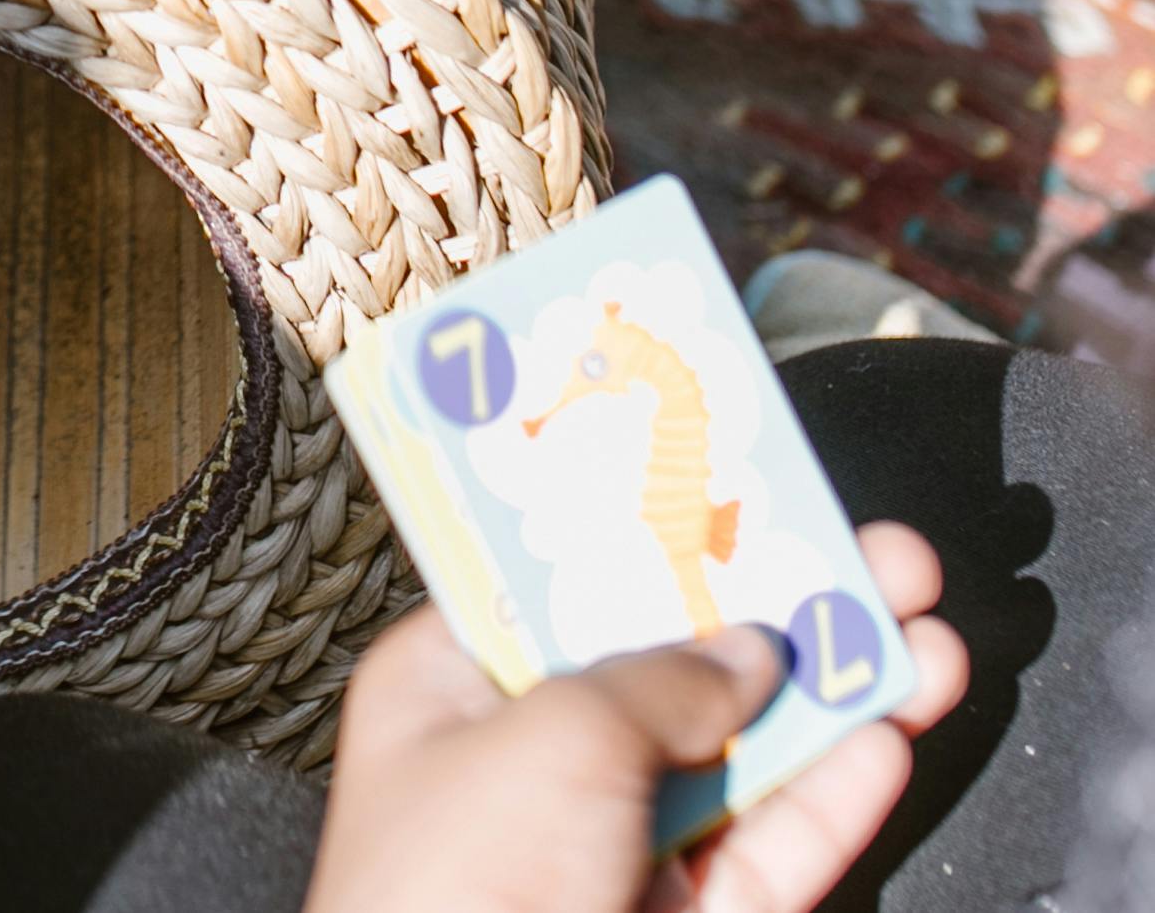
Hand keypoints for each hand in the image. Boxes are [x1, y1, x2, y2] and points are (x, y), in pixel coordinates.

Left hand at [306, 523, 968, 912]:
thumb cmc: (454, 895)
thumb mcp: (549, 737)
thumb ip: (656, 678)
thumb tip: (744, 652)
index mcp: (446, 693)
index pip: (551, 589)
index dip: (644, 540)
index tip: (731, 491)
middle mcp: (524, 765)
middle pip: (665, 666)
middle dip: (771, 610)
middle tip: (865, 551)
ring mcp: (607, 852)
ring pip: (737, 757)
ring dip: (830, 696)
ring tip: (917, 629)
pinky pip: (769, 847)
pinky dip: (831, 794)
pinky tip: (888, 734)